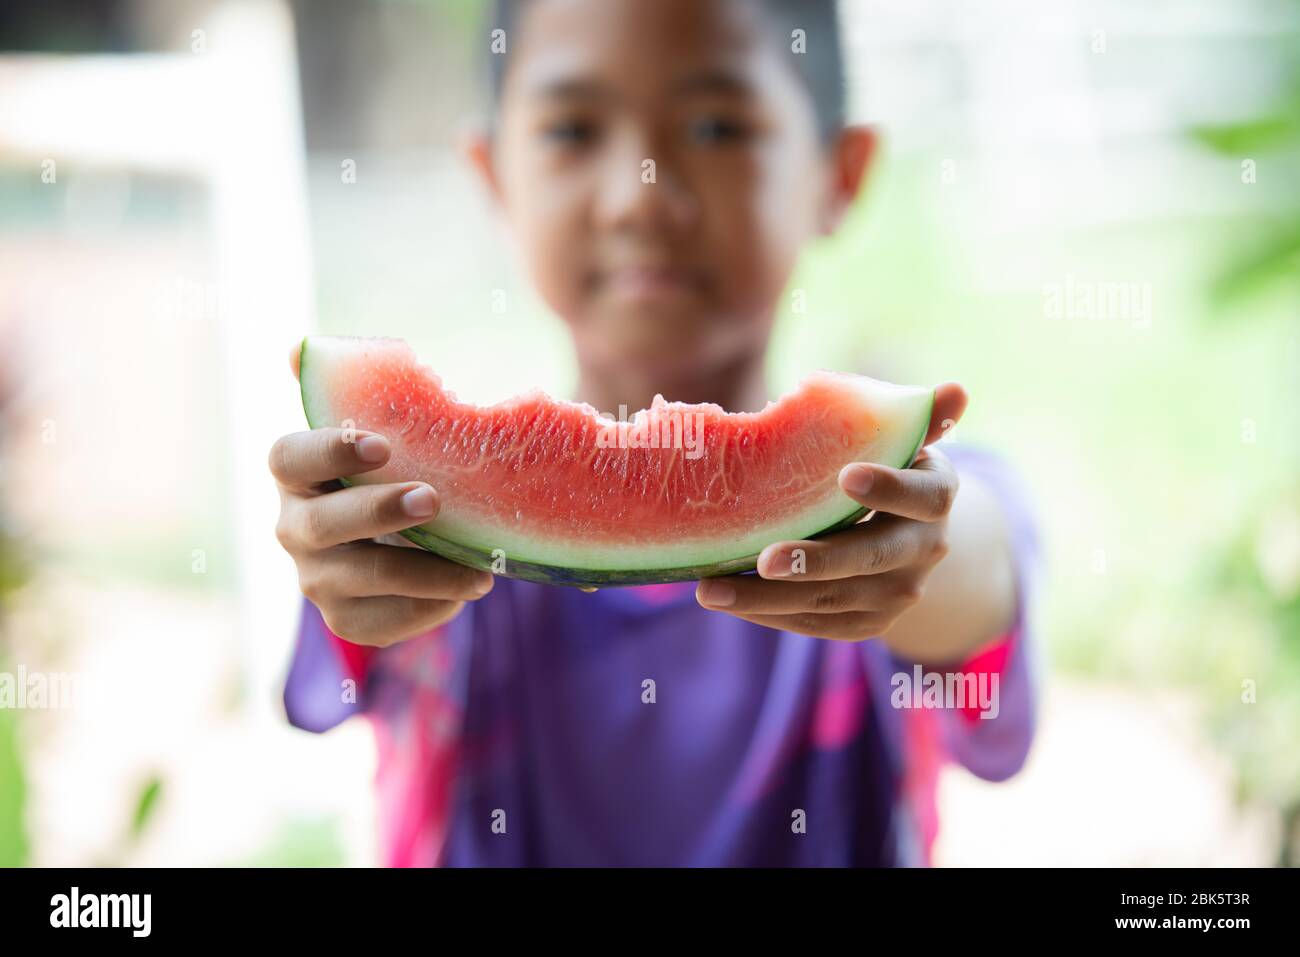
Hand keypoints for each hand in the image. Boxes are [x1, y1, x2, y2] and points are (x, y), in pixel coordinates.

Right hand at [270, 346, 493, 646]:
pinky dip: (427, 609)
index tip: (382, 444)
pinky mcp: (345, 619)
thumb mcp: (384, 428)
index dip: (329, 450)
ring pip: (360, 579)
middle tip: (433, 499)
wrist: (407, 536)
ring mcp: (316, 578)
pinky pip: (380, 622)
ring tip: (478, 569)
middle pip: (323, 524)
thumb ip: (354, 390)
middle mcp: (294, 527)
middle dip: (378, 512)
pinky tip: (465, 592)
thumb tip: (298, 348)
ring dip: (421, 572)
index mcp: (296, 473)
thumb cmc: (394, 469)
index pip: (289, 457)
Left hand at [693, 383, 967, 640]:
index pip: (922, 497)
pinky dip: (769, 614)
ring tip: (711, 589)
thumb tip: (958, 389)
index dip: (889, 488)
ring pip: (832, 601)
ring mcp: (898, 594)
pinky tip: (727, 600)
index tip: (846, 475)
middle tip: (764, 559)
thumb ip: (917, 417)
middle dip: (816, 562)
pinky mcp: (869, 624)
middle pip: (870, 559)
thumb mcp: (902, 441)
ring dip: (769, 599)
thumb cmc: (888, 467)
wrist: (910, 534)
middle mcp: (924, 552)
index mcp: (935, 498)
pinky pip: (816, 624)